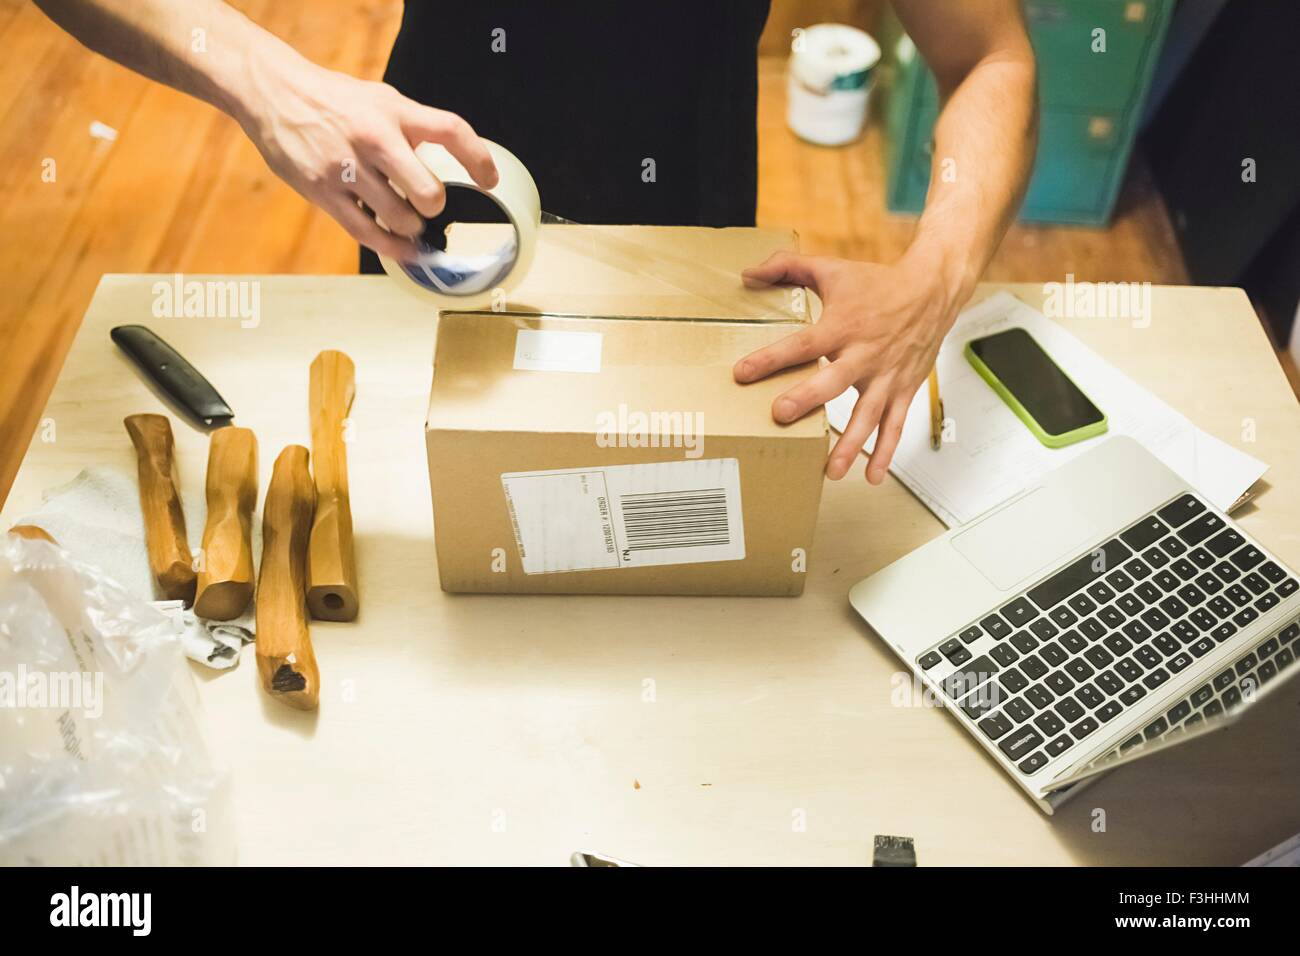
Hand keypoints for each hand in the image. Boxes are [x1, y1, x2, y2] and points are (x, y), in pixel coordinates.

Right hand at [236, 54, 497, 259]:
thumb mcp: (381, 100)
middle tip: (429, 205)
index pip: (450, 131)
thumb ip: (413, 128)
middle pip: (426, 192)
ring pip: (398, 219)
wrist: (274, 93)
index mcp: (394, 112)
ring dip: (412, 228)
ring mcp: (347, 169)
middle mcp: (373, 139)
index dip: (478, 159)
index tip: (489, 180)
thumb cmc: (336, 101)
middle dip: (434, 206)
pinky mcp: (324, 193)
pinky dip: (393, 249)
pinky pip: (367, 233)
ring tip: (408, 221)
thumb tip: (451, 161)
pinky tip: (405, 251)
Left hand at [733, 248, 965, 483]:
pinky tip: (873, 476)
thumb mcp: (831, 269)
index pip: (802, 343)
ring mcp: (886, 375)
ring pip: (869, 414)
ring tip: (832, 470)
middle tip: (780, 415)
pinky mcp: (904, 388)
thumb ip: (787, 267)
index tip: (742, 372)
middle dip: (807, 398)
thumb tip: (748, 273)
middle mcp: (864, 353)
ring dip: (851, 444)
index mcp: (843, 325)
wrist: (933, 289)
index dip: (771, 357)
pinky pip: (896, 424)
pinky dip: (886, 451)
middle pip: (833, 380)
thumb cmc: (878, 283)